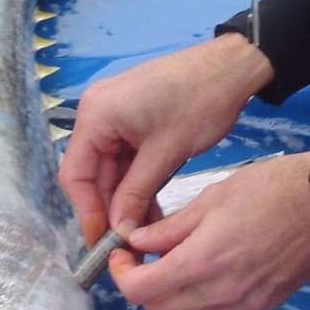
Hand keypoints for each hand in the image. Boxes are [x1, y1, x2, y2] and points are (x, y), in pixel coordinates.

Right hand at [60, 34, 274, 244]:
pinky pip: (127, 155)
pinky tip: (152, 207)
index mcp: (95, 115)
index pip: (75, 174)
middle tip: (127, 242)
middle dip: (111, 207)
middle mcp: (97, 112)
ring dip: (127, 197)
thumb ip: (136, 193)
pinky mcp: (134, 116)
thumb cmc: (200, 101)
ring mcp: (115, 113)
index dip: (87, 212)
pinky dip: (138, 180)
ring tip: (146, 230)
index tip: (103, 242)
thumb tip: (119, 231)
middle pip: (93, 172)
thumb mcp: (166, 153)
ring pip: (112, 167)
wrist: (233, 66)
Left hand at [109, 152, 309, 309]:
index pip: (139, 291)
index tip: (123, 253)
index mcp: (201, 262)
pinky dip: (203, 297)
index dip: (121, 274)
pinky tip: (212, 268)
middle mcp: (219, 293)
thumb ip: (170, 228)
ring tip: (181, 259)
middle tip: (147, 257)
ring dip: (174, 294)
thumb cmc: (270, 189)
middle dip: (144, 287)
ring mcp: (244, 304)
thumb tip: (136, 242)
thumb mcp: (211, 198)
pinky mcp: (264, 305)